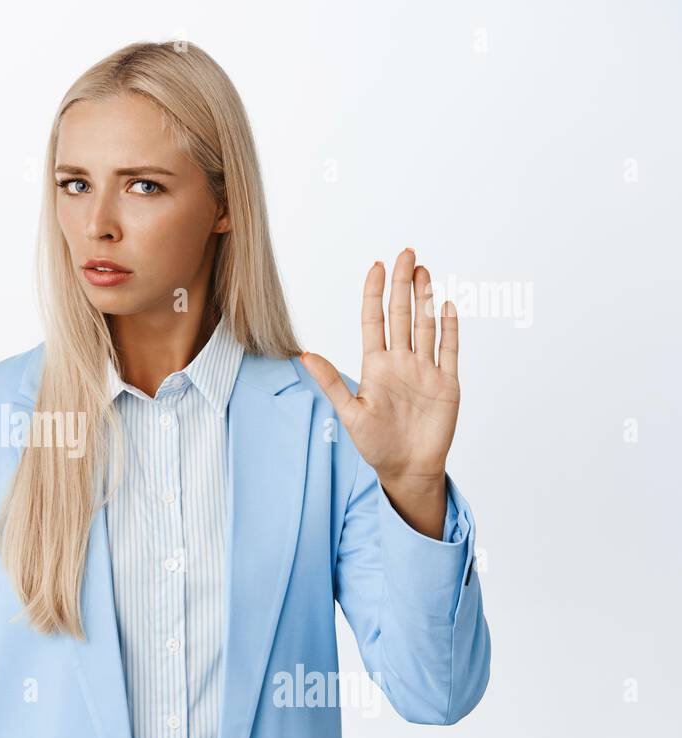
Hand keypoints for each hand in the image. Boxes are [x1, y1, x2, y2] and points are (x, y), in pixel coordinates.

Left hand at [299, 249, 460, 536]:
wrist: (406, 469)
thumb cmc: (374, 445)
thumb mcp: (348, 413)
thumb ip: (330, 381)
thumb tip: (304, 354)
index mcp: (376, 366)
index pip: (375, 320)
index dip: (375, 293)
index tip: (376, 265)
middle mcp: (401, 362)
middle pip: (402, 314)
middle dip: (402, 283)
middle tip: (406, 253)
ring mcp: (424, 370)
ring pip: (425, 325)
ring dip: (424, 298)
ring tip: (423, 270)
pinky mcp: (446, 383)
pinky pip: (448, 350)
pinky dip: (449, 328)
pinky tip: (446, 305)